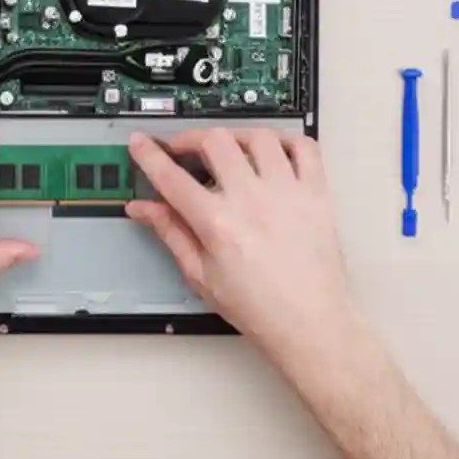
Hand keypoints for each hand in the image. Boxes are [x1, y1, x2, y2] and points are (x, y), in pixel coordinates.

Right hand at [126, 128, 352, 362]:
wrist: (309, 322)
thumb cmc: (258, 307)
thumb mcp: (200, 275)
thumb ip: (171, 233)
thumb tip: (143, 209)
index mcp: (218, 223)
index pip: (172, 177)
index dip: (150, 155)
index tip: (142, 143)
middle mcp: (252, 199)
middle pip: (214, 141)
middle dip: (191, 139)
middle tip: (184, 149)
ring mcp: (287, 192)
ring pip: (258, 136)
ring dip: (236, 136)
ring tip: (228, 148)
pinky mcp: (316, 193)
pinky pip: (304, 147)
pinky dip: (286, 141)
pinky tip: (272, 152)